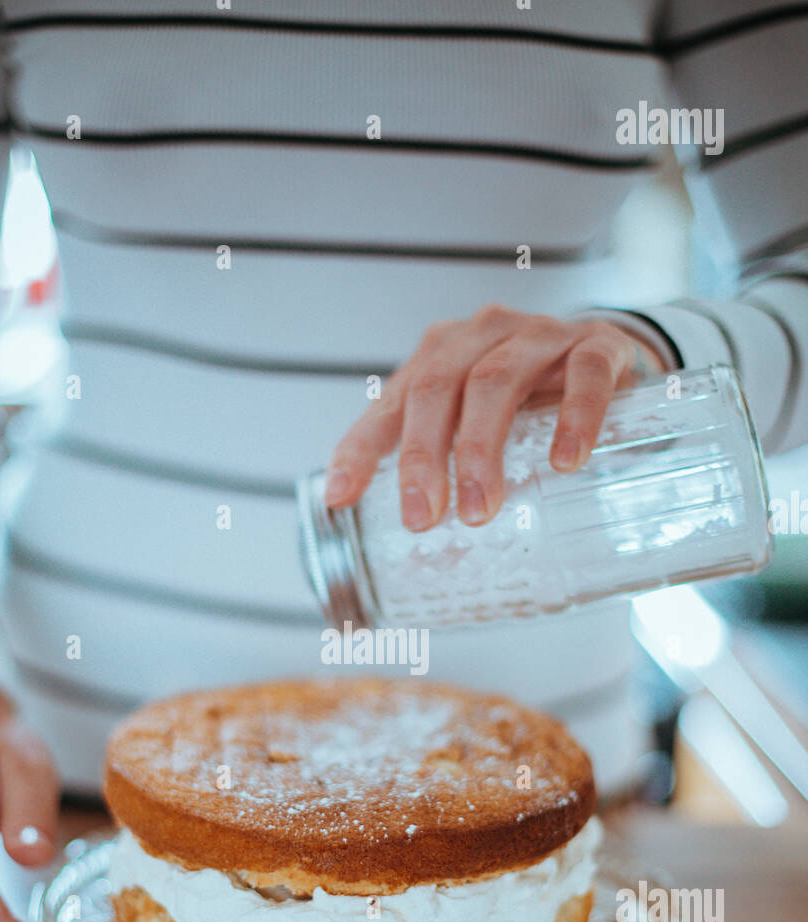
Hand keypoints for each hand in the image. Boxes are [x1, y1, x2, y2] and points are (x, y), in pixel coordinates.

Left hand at [325, 306, 666, 529]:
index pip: (390, 404)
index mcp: (439, 358)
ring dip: (482, 448)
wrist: (614, 360)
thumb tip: (409, 551)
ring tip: (481, 509)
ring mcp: (539, 337)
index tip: (340, 498)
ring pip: (496, 381)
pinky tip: (564, 461)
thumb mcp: (477, 426)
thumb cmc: (532, 402)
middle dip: (423, 457)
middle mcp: (480, 338)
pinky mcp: (597, 345)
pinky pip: (584, 373)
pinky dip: (573, 417)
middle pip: (438, 389)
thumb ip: (444, 468)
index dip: (360, 448)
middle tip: (422, 520)